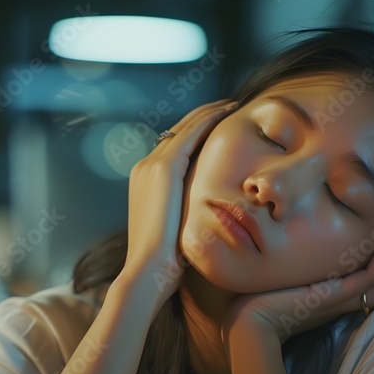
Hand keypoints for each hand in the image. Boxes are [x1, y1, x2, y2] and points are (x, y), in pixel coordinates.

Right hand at [117, 99, 239, 314]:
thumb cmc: (164, 261)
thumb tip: (204, 213)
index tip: (217, 122)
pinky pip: (190, 134)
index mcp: (144, 179)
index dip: (195, 130)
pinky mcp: (163, 169)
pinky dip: (208, 120)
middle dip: (202, 115)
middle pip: (178, 130)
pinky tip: (226, 111)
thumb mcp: (174, 228)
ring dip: (208, 112)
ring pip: (185, 127)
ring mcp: (151, 166)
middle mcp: (144, 167)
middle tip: (227, 103)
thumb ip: (184, 211)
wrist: (147, 270)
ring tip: (230, 103)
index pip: (173, 145)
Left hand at [221, 216, 373, 347]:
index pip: (363, 280)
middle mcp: (340, 297)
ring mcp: (341, 296)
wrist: (251, 324)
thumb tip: (276, 244)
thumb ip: (287, 269)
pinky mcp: (337, 294)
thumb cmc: (256, 303)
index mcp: (329, 296)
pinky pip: (371, 273)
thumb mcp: (278, 280)